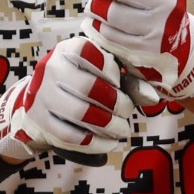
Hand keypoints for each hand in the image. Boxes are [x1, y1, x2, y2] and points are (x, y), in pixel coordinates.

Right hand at [0, 33, 134, 168]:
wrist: (43, 103)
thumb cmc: (83, 84)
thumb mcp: (103, 75)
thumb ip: (129, 82)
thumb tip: (153, 98)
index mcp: (67, 50)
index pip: (86, 51)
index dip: (109, 69)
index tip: (119, 81)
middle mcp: (50, 69)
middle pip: (86, 86)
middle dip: (115, 102)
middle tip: (127, 110)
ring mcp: (41, 95)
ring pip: (78, 113)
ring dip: (107, 124)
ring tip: (122, 129)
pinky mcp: (40, 121)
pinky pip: (70, 136)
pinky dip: (94, 142)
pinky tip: (109, 142)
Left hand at [80, 0, 193, 102]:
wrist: (175, 42)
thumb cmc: (152, 0)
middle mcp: (170, 3)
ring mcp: (159, 28)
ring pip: (111, 12)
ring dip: (95, 5)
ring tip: (96, 4)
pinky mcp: (145, 48)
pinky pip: (109, 32)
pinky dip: (97, 24)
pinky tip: (99, 20)